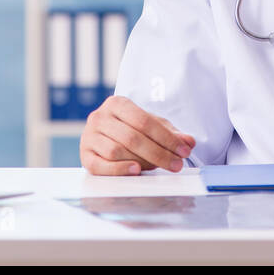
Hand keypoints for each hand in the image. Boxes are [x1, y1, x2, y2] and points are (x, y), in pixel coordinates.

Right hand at [80, 95, 195, 175]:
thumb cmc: (131, 129)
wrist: (105, 135)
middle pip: (132, 138)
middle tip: (177, 165)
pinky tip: (136, 170)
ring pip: (117, 151)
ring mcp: (89, 136)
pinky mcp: (84, 155)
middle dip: (159, 153)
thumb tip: (189, 142)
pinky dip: (119, 170)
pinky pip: (100, 166)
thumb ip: (171, 134)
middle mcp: (99, 117)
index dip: (166, 138)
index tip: (184, 151)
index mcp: (117, 103)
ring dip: (142, 161)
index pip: (144, 121)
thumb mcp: (152, 126)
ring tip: (158, 167)